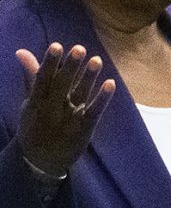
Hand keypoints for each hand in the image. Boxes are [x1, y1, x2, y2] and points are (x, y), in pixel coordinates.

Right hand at [13, 43, 111, 181]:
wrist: (40, 162)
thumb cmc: (35, 125)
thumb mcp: (30, 102)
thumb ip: (32, 76)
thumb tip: (22, 51)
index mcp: (36, 102)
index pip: (42, 80)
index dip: (49, 63)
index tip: (56, 45)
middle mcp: (52, 110)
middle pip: (62, 86)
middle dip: (70, 67)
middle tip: (79, 48)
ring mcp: (69, 120)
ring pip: (79, 96)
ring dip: (89, 78)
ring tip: (97, 59)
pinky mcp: (84, 129)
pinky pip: (94, 112)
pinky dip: (102, 98)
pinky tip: (110, 83)